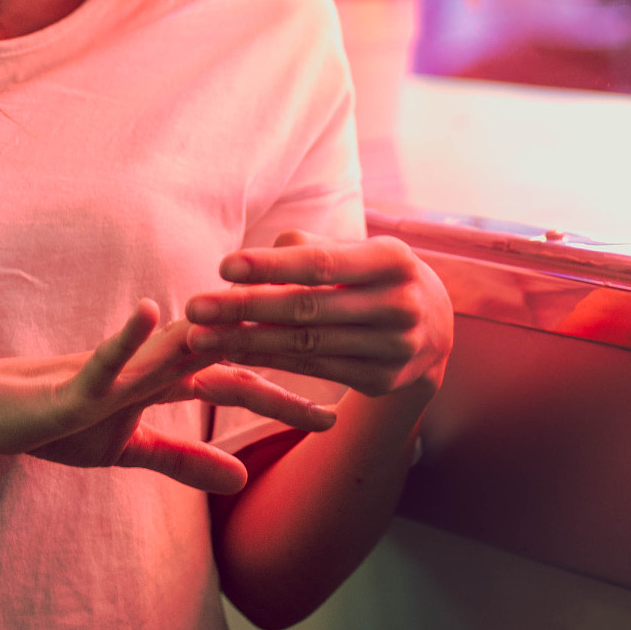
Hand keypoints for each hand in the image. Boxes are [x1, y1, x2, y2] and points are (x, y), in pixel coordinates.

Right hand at [0, 301, 336, 494]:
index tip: (338, 416)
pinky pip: (107, 356)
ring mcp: (118, 368)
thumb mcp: (131, 450)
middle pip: (227, 359)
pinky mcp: (78, 380)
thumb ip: (184, 461)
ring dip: (225, 336)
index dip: (287, 398)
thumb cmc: (60, 422)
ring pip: (179, 349)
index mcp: (167, 378)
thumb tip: (242, 481)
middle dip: (282, 372)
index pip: (239, 381)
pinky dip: (129, 335)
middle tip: (337, 379)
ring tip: (275, 324)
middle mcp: (152, 363)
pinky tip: (155, 312)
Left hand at [184, 231, 453, 398]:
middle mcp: (400, 305)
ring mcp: (394, 348)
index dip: (271, 266)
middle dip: (246, 308)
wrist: (435, 326)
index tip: (223, 267)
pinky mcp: (382, 381)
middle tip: (195, 309)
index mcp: (393, 260)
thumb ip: (305, 248)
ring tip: (201, 337)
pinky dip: (271, 361)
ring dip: (248, 342)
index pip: (321, 263)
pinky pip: (314, 369)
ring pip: (306, 345)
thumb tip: (252, 265)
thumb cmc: (373, 274)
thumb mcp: (355, 250)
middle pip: (308, 308)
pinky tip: (235, 354)